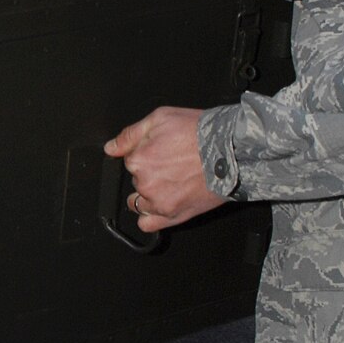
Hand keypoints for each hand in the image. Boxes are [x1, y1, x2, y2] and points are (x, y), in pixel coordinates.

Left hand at [103, 107, 224, 232]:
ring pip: (140, 202)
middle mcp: (146, 183)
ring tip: (171, 182)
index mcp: (139, 159)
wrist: (232, 150)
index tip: (161, 151)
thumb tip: (111, 147)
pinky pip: (148, 224)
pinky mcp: (173, 215)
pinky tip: (160, 205)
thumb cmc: (201, 133)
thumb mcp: (161, 118)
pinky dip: (150, 217)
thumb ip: (130, 134)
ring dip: (149, 194)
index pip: (130, 159)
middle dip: (149, 173)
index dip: (145, 153)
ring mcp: (159, 202)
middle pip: (137, 180)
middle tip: (172, 164)